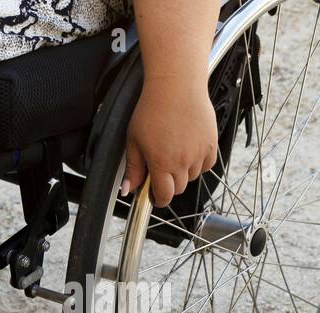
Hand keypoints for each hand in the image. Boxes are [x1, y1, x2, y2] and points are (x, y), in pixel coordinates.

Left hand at [124, 78, 218, 207]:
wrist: (176, 87)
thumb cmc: (152, 110)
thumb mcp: (134, 142)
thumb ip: (133, 168)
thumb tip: (128, 190)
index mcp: (162, 163)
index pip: (164, 196)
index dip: (157, 199)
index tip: (153, 196)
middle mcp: (183, 161)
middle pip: (179, 188)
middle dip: (168, 185)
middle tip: (160, 171)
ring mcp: (199, 152)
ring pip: (193, 177)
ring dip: (183, 173)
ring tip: (173, 155)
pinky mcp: (212, 142)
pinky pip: (207, 164)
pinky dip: (199, 164)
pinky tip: (189, 152)